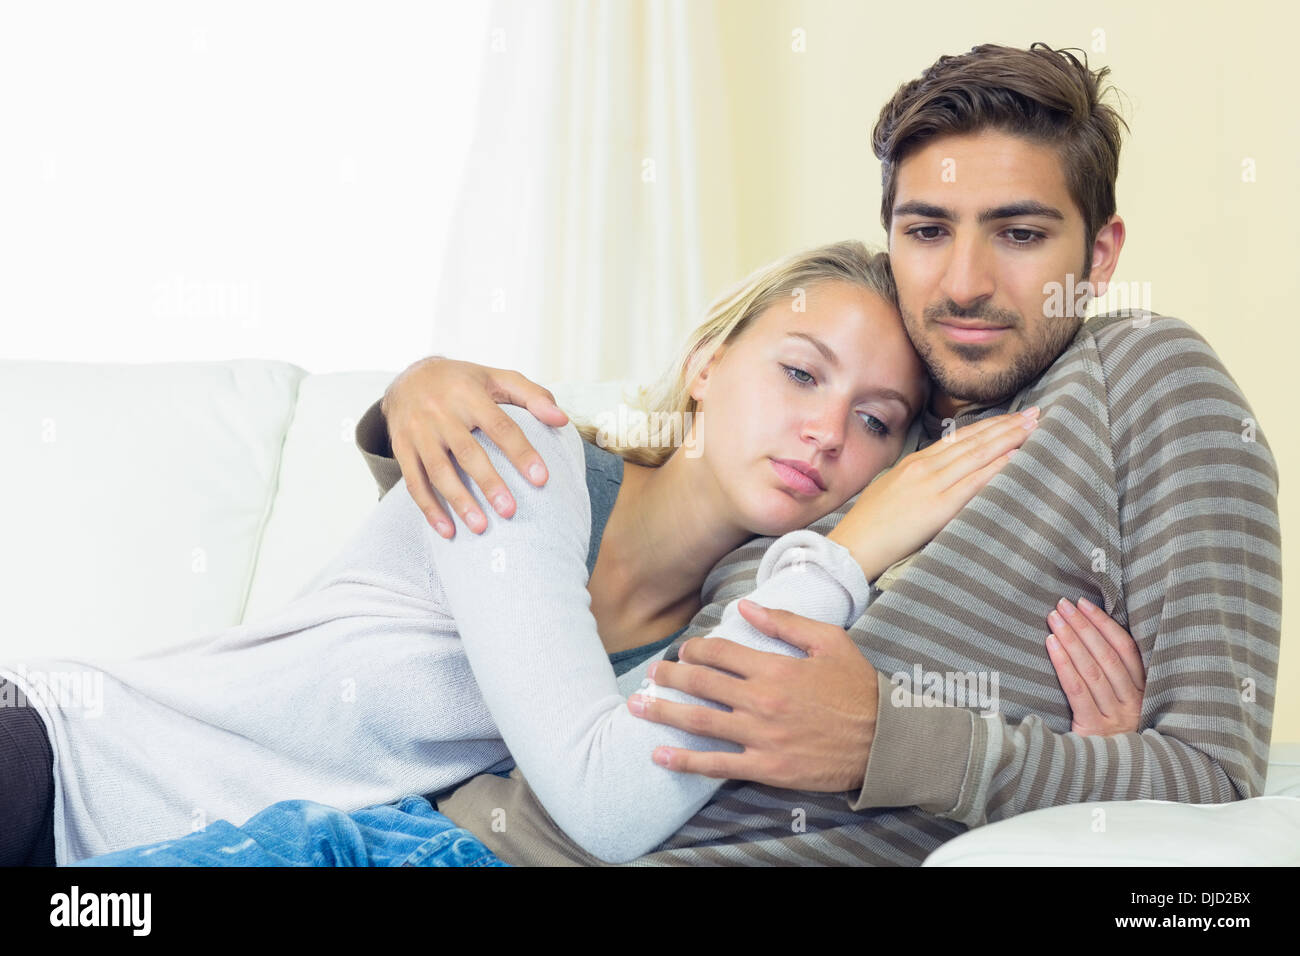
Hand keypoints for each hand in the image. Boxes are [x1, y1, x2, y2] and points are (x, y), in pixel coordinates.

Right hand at [381, 356, 569, 537]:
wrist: (408, 377)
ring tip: (481, 527)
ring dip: (459, 501)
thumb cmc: (463, 381)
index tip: (541, 478)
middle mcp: (440, 412)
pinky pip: (414, 482)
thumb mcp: (497, 377)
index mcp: (469, 394)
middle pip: (467, 452)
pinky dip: (429, 508)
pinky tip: (447, 530)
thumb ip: (532, 395)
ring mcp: (418, 432)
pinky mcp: (402, 448)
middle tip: (510, 511)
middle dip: (489, 483)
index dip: (520, 452)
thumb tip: (561, 420)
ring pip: (438, 471)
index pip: (499, 425)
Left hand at [627, 600, 877, 791]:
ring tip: (638, 706)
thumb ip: (784, 622)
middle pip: (702, 683)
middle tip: (652, 673)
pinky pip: (717, 765)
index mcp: (775, 668)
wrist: (884, 741)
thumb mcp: (829, 641)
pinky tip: (660, 755)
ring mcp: (761, 737)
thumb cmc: (858, 687)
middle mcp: (762, 701)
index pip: (720, 652)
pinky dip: (686, 761)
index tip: (685, 649)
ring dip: (664, 712)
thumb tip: (744, 605)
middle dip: (670, 676)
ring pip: (701, 722)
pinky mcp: (766, 768)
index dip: (696, 648)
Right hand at [827, 407, 1040, 581]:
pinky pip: (973, 482)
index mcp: (913, 462)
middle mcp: (924, 467)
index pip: (958, 438)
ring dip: (1008, 439)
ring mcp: (931, 485)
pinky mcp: (937, 507)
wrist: (853, 546)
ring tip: (1033, 427)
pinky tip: (1015, 456)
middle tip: (1035, 413)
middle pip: (972, 441)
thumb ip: (914, 479)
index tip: (1010, 417)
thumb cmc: (869, 525)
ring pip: (977, 455)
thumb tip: (936, 477)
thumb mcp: (889, 490)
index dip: (987, 425)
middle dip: (1005, 426)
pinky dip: (996, 467)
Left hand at [1046, 597, 1145, 734]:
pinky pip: (1077, 690)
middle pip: (1106, 656)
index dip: (1104, 624)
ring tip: (1054, 619)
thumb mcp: (1123, 707)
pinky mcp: (1094, 728)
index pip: (1126, 649)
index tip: (1084, 604)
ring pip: (1092, 670)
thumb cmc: (1114, 736)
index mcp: (1144, 692)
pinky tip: (1051, 645)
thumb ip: (1117, 678)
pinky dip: (1064, 664)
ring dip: (1071, 639)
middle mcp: (1133, 702)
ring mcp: (1115, 716)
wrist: (1115, 779)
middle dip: (1083, 626)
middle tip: (1063, 605)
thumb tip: (1091, 636)